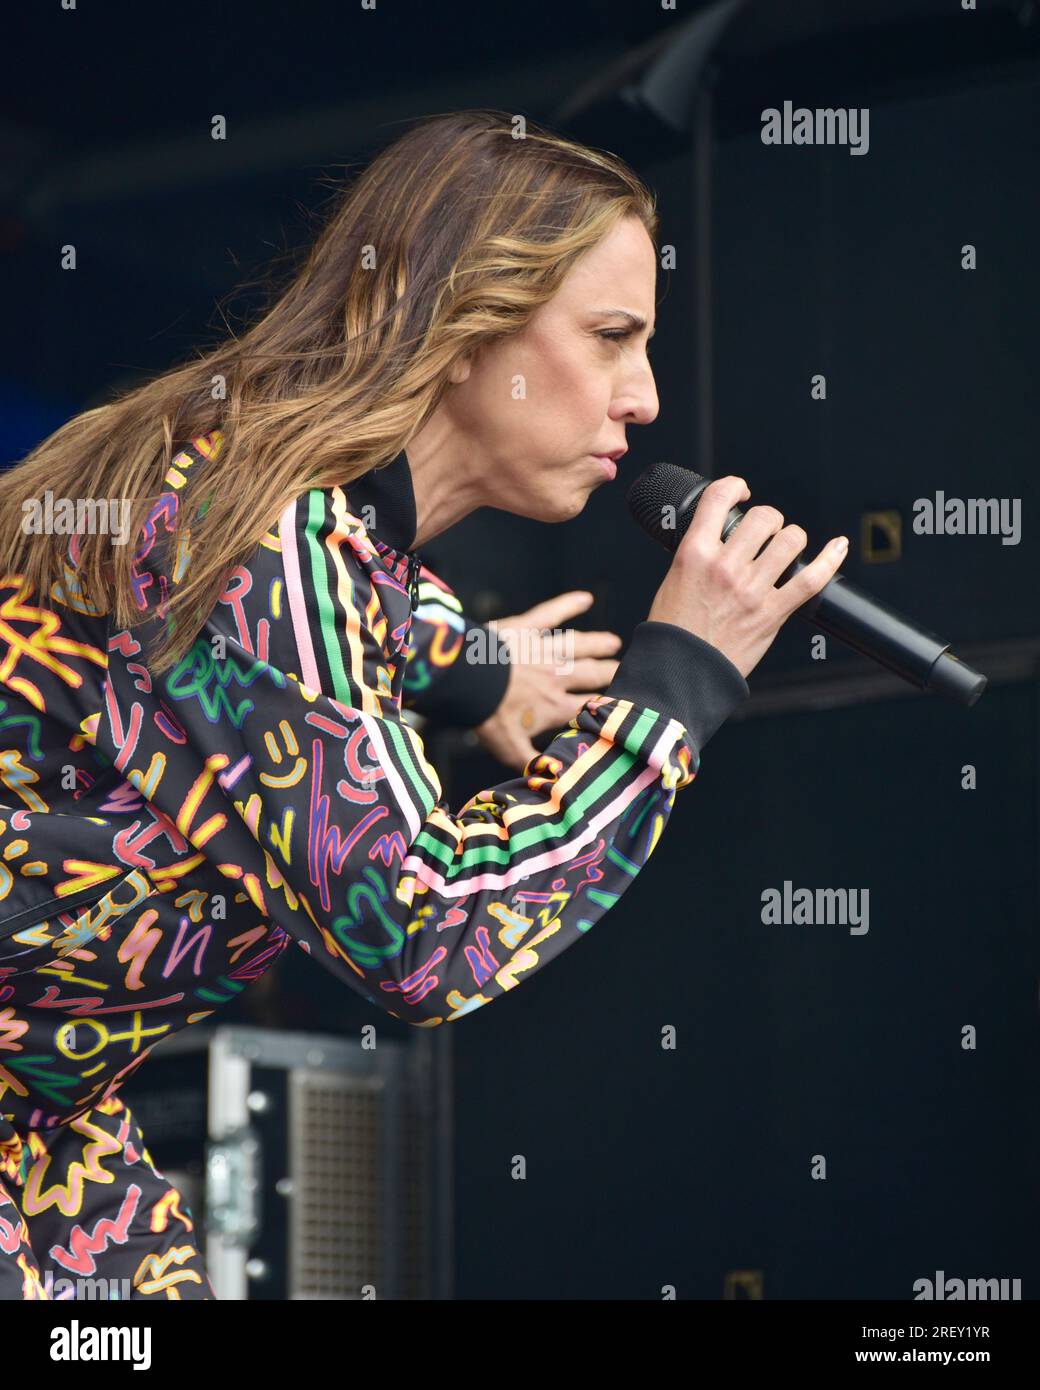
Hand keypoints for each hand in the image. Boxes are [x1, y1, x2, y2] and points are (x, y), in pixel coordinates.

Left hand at [473, 591, 622, 771]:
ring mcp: (543, 649)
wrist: (466, 680)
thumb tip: (549, 777)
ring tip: (613, 641)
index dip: (606, 705)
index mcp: (554, 706)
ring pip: (579, 645)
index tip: (622, 704)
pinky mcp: (526, 627)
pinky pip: (551, 613)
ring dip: (598, 643)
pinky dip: (569, 604)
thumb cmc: (486, 715)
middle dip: (609, 672)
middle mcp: (556, 677)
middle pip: (590, 674)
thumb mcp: (508, 748)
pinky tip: (584, 598)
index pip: (588, 706)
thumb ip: (531, 762)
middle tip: (623, 669)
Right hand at [647, 476, 849, 680]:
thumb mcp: (673, 578)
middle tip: (764, 533)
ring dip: (791, 538)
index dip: (735, 486)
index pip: (719, 498)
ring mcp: (752, 589)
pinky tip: (838, 546)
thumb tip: (720, 536)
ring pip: (790, 539)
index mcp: (694, 553)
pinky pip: (813, 578)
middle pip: (764, 517)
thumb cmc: (674, 629)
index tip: (741, 492)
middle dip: (769, 520)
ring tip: (784, 548)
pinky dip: (831, 558)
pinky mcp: (773, 613)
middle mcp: (725, 566)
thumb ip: (698, 555)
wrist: (680, 671)